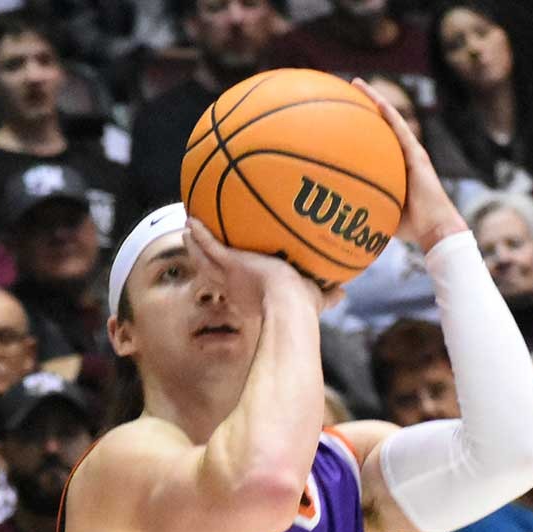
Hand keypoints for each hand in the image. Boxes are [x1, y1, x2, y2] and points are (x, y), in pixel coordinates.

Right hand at [184, 215, 320, 313]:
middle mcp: (237, 287)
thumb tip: (344, 293)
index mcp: (252, 297)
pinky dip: (200, 235)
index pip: (238, 286)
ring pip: (205, 260)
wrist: (289, 307)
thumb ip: (328, 296)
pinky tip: (192, 221)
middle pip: (213, 272)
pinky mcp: (231, 263)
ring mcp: (231, 275)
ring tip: (188, 232)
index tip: (229, 270)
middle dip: (205, 260)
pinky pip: (210, 246)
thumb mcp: (317, 299)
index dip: (231, 278)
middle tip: (197, 247)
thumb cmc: (303, 309)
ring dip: (196, 246)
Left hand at [351, 77, 465, 250]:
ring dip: (375, 100)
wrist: (435, 229)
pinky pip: (401, 131)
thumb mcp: (381, 213)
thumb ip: (364, 207)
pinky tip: (377, 101)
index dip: (361, 124)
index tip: (342, 113)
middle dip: (364, 104)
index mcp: (396, 165)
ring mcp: (412, 153)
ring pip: (391, 119)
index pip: (376, 139)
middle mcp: (404, 155)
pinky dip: (389, 115)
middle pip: (382, 123)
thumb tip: (336, 216)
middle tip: (346, 89)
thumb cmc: (411, 228)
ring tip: (356, 84)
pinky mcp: (418, 156)